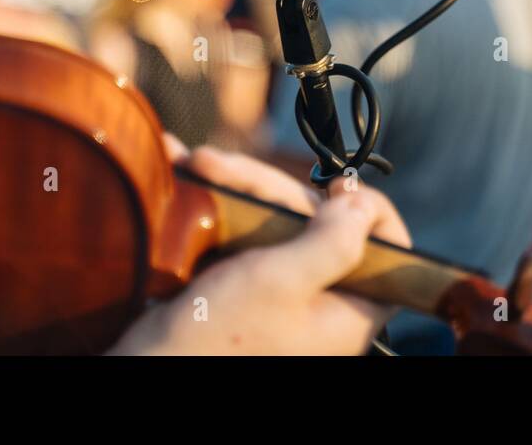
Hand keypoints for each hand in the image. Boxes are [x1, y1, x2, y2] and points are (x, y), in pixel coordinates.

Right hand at [110, 139, 410, 354]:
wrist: (143, 370)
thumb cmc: (214, 339)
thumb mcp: (280, 282)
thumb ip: (331, 243)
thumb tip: (364, 205)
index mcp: (349, 310)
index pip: (388, 249)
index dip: (368, 207)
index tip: (334, 182)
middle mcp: (321, 303)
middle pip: (319, 222)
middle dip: (268, 185)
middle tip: (215, 162)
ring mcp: (281, 296)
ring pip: (276, 223)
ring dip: (235, 187)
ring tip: (192, 161)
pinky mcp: (243, 291)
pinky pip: (243, 237)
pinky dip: (219, 207)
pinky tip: (189, 176)